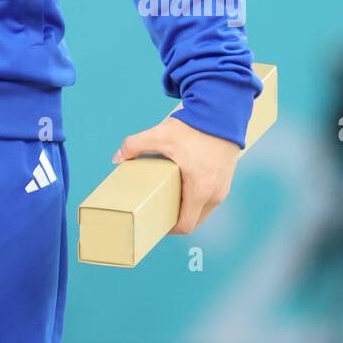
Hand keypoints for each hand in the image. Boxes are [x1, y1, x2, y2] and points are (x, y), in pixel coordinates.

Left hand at [112, 116, 240, 233]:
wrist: (221, 112)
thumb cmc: (193, 127)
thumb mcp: (160, 135)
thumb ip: (135, 145)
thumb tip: (117, 158)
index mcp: (199, 190)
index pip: (186, 225)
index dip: (169, 229)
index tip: (157, 224)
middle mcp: (215, 193)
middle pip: (194, 220)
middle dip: (176, 219)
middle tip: (159, 210)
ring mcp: (223, 187)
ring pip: (204, 210)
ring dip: (188, 208)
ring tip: (170, 197)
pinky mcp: (226, 178)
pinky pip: (211, 198)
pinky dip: (198, 198)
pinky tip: (185, 185)